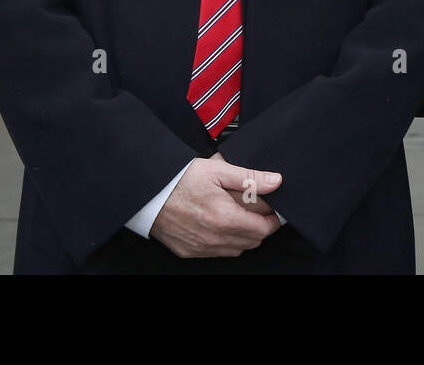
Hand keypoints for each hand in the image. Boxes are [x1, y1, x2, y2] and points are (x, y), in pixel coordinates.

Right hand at [149, 156, 281, 257]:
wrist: (148, 193)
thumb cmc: (180, 179)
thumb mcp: (217, 171)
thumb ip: (249, 177)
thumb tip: (275, 181)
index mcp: (225, 218)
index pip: (263, 229)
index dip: (273, 220)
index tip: (273, 210)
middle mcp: (215, 238)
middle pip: (252, 241)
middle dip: (259, 227)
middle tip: (257, 210)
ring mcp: (201, 247)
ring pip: (236, 250)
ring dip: (243, 236)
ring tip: (237, 215)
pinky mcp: (189, 251)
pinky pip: (216, 253)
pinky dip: (224, 242)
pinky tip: (219, 225)